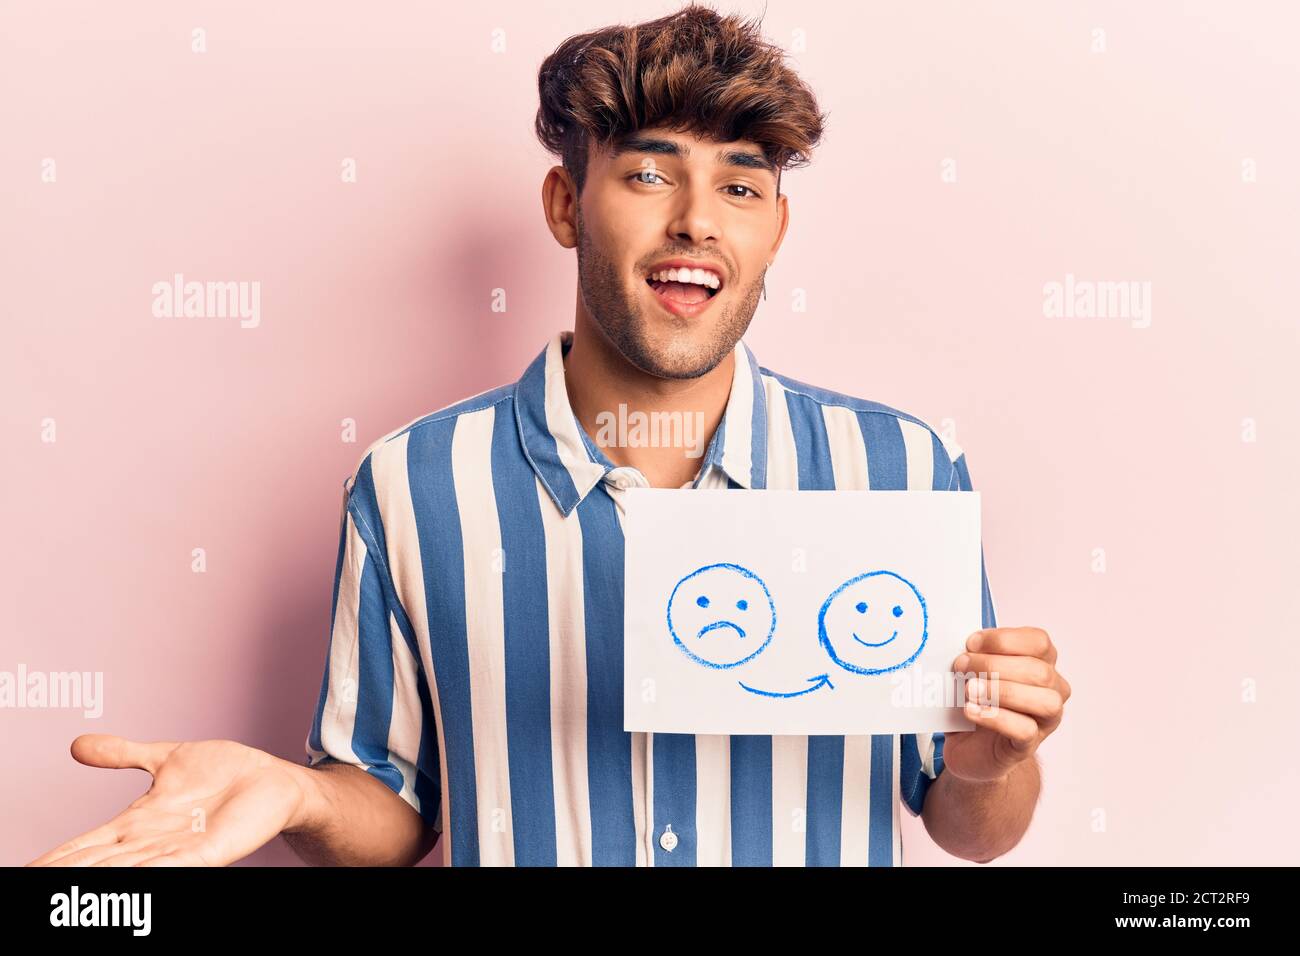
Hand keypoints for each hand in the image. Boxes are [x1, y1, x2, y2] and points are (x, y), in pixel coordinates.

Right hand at [27, 734, 310, 866]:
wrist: (273, 780)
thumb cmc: (224, 774)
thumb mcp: (165, 758)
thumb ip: (123, 754)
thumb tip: (77, 745)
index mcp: (137, 822)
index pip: (85, 844)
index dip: (55, 856)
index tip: (24, 869)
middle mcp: (153, 840)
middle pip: (99, 864)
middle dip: (66, 875)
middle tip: (29, 883)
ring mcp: (182, 847)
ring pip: (131, 870)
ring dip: (102, 880)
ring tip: (72, 891)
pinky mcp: (213, 849)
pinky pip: (180, 863)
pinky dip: (158, 871)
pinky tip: (139, 877)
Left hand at [943, 627, 1070, 783]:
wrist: (970, 747)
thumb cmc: (976, 701)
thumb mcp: (974, 672)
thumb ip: (976, 657)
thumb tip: (964, 648)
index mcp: (1042, 663)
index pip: (1039, 642)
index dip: (1004, 639)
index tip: (971, 643)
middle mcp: (1052, 690)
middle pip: (1039, 671)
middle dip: (994, 665)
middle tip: (962, 665)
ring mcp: (1045, 720)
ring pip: (1044, 701)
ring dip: (1001, 691)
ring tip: (969, 689)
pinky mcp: (1029, 745)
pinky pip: (1025, 730)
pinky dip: (996, 717)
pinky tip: (971, 710)